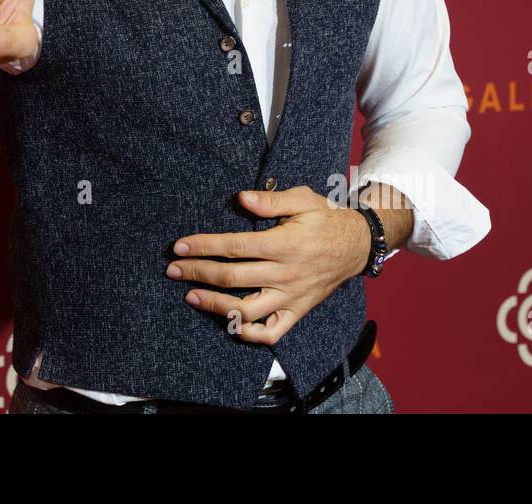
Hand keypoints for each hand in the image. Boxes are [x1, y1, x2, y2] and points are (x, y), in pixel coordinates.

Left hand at [164, 185, 369, 344]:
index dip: (204, 247)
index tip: (180, 247)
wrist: (358, 245)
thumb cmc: (327, 219)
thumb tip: (241, 198)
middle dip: (197, 273)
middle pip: (232, 277)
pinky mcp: (297, 311)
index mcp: (284, 244)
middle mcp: (285, 273)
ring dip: (214, 304)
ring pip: (247, 309)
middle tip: (172, 269)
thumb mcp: (303, 199)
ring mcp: (291, 296)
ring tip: (191, 296)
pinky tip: (228, 324)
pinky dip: (248, 333)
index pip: (234, 247)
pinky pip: (271, 332)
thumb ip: (271, 201)